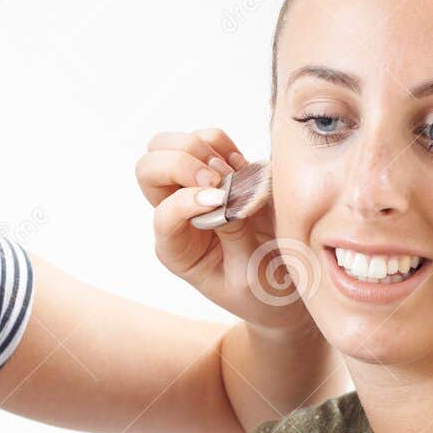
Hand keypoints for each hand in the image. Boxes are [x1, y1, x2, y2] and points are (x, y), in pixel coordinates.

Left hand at [137, 128, 316, 336]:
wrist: (283, 289)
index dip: (188, 200)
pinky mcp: (218, 175)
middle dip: (180, 163)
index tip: (221, 201)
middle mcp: (177, 217)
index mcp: (176, 249)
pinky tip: (242, 166)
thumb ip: (234, 234)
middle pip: (149, 170)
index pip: (164, 214)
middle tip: (218, 178)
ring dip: (200, 149)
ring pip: (168, 146)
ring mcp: (193, 192)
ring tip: (232, 173)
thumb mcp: (248, 274)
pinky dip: (221, 144)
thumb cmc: (262, 292)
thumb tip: (226, 193)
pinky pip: (207, 140)